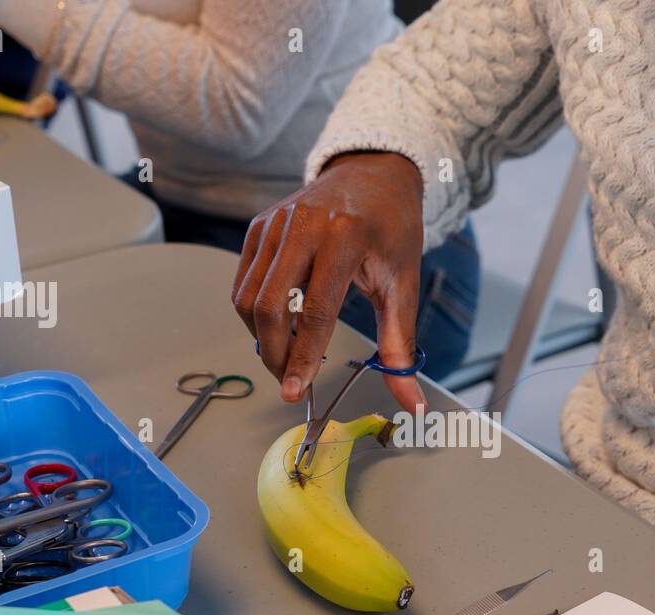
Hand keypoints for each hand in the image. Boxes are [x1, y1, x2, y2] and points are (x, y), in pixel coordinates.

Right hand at [232, 152, 427, 412]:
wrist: (373, 174)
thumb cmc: (392, 228)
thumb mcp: (404, 283)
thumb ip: (401, 344)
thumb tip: (411, 401)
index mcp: (345, 236)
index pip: (316, 310)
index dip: (303, 357)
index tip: (296, 392)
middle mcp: (302, 225)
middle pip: (269, 306)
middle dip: (275, 354)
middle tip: (291, 381)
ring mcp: (274, 223)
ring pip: (248, 297)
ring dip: (262, 337)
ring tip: (289, 355)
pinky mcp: (259, 226)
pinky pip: (244, 282)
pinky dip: (256, 313)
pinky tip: (282, 326)